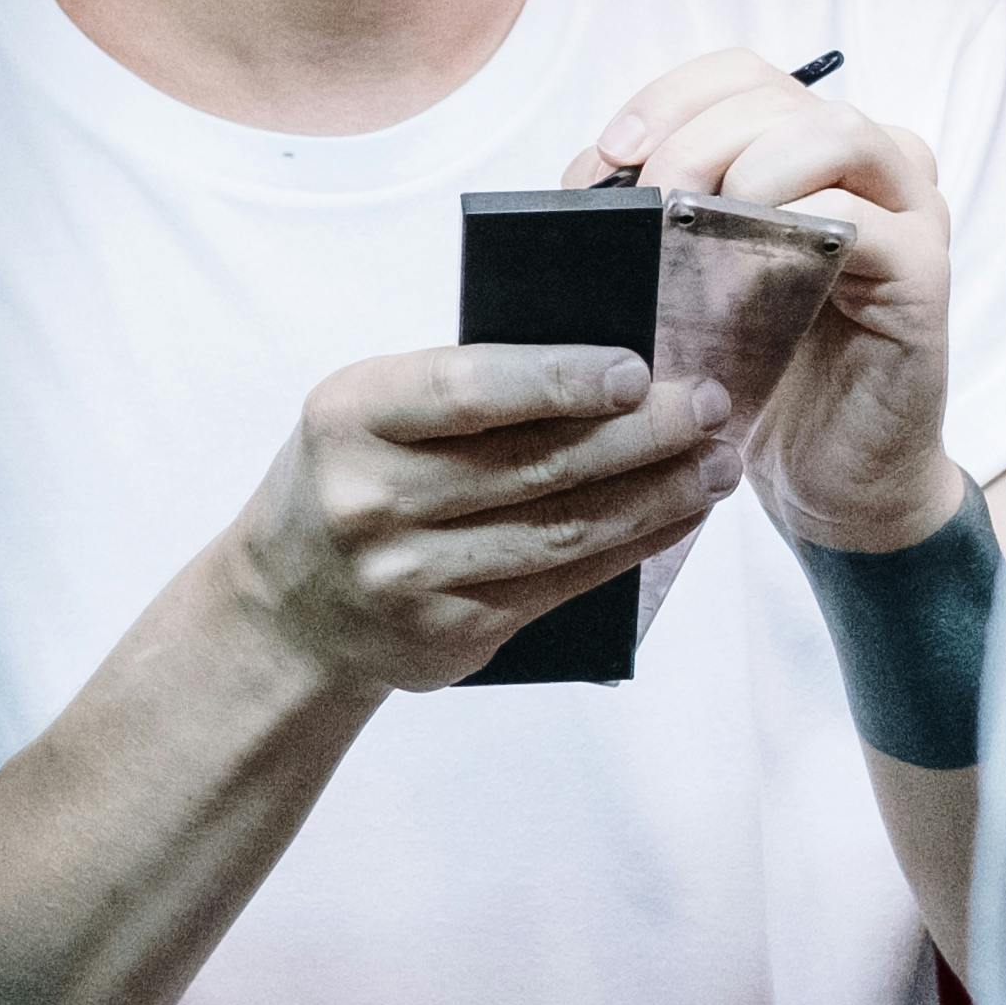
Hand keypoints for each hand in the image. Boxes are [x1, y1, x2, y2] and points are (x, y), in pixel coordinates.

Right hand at [218, 344, 743, 695]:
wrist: (289, 606)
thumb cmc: (351, 476)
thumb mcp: (370, 410)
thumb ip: (465, 388)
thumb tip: (613, 370)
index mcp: (352, 417)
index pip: (470, 391)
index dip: (561, 380)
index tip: (637, 370)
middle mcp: (375, 500)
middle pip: (536, 465)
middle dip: (642, 433)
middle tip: (710, 405)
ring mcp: (412, 577)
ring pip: (562, 531)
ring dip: (657, 495)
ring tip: (716, 463)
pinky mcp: (453, 634)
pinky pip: (563, 585)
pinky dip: (632, 546)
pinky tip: (677, 515)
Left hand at [573, 52, 964, 553]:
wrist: (831, 479)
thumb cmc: (758, 375)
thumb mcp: (687, 281)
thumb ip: (655, 217)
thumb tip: (592, 176)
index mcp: (814, 151)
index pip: (744, 75)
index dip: (672, 98)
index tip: (613, 154)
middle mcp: (874, 166)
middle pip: (782, 97)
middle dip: (696, 139)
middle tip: (650, 204)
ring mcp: (910, 214)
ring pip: (839, 133)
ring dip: (752, 168)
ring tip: (700, 230)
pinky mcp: (926, 275)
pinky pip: (866, 219)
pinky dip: (797, 230)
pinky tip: (746, 278)